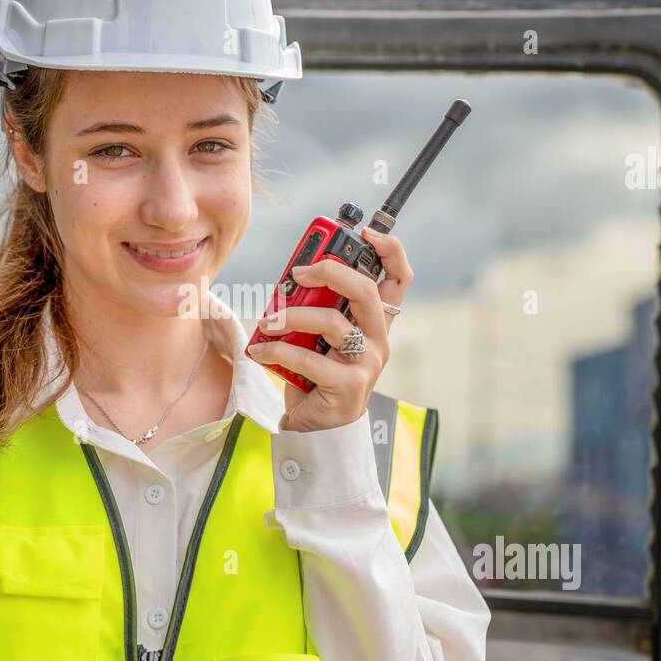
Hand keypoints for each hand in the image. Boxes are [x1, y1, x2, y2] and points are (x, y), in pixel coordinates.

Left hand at [249, 227, 413, 432]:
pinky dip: (278, 350)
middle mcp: (378, 339)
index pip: (400, 278)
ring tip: (267, 322)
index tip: (365, 233)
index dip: (390, 250)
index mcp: (375, 321)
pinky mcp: (349, 386)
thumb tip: (291, 277)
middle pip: (366, 291)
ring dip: (292, 317)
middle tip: (296, 274)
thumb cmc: (316, 374)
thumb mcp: (317, 334)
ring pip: (332, 323)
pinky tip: (260, 350)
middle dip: (330, 273)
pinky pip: (310, 359)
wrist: (317, 427)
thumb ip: (315, 306)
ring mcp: (367, 363)